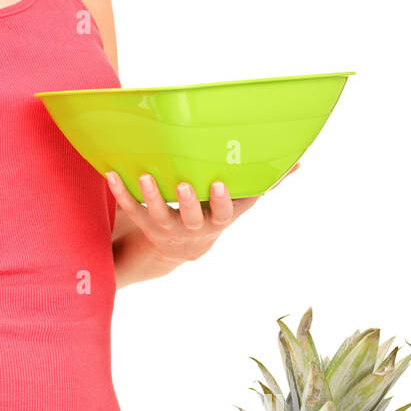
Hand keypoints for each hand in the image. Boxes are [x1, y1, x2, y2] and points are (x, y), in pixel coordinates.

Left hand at [106, 165, 298, 266]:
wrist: (181, 249)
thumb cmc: (215, 215)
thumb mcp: (240, 205)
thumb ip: (264, 184)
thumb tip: (299, 161)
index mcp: (218, 221)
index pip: (225, 213)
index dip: (221, 201)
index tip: (218, 184)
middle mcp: (193, 228)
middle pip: (191, 217)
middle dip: (187, 202)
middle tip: (182, 184)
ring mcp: (166, 228)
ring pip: (158, 214)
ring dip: (151, 195)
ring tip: (145, 175)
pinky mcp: (144, 224)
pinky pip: (131, 209)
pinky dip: (122, 193)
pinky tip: (112, 174)